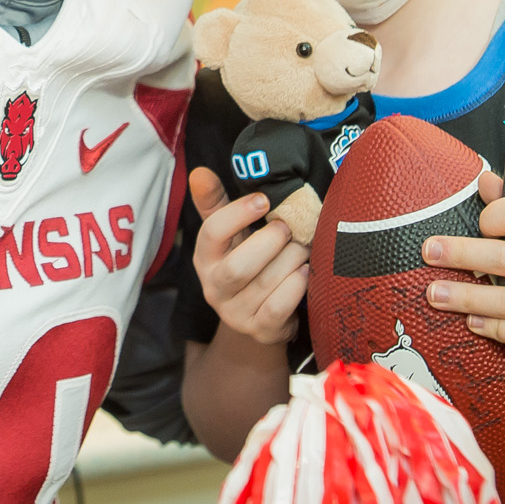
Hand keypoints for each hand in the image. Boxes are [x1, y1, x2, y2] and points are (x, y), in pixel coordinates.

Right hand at [190, 167, 309, 345]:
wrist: (259, 315)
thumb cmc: (247, 260)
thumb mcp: (230, 233)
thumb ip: (216, 202)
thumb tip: (199, 172)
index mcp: (205, 258)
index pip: (211, 233)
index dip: (238, 213)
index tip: (264, 200)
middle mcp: (215, 288)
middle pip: (238, 266)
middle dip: (270, 242)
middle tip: (290, 228)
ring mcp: (236, 313)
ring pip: (265, 285)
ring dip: (291, 259)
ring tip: (303, 247)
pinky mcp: (261, 331)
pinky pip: (279, 308)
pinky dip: (296, 286)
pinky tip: (305, 272)